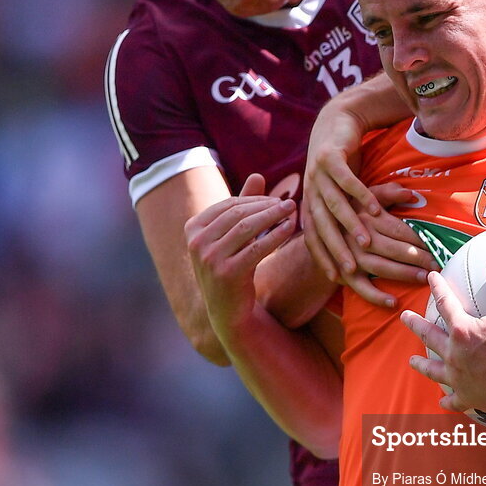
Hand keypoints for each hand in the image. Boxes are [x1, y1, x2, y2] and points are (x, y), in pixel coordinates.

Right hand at [185, 173, 296, 336]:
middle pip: (238, 213)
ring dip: (273, 216)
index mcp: (193, 228)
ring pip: (247, 227)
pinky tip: (291, 228)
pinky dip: (276, 234)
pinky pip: (257, 248)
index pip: (229, 204)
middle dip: (267, 205)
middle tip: (290, 203)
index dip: (256, 199)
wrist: (227, 311)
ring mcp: (208, 258)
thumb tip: (258, 175)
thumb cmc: (232, 267)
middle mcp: (196, 242)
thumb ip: (243, 206)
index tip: (278, 199)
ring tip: (293, 210)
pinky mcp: (226, 274)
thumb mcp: (234, 236)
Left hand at [302, 100, 380, 281]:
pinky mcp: (329, 157)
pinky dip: (362, 196)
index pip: (313, 237)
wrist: (337, 122)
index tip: (338, 279)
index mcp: (310, 203)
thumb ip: (344, 217)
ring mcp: (317, 173)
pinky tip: (378, 210)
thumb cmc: (342, 164)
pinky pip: (347, 181)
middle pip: (322, 226)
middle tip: (351, 271)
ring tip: (367, 243)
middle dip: (336, 249)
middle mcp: (309, 191)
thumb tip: (356, 249)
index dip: (324, 257)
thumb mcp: (340, 193)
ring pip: (334, 205)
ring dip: (350, 225)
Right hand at [337, 184, 436, 307]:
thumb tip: (412, 194)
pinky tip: (393, 302)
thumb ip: (390, 193)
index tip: (435, 245)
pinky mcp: (343, 273)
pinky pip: (360, 287)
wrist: (320, 225)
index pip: (398, 229)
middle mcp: (358, 237)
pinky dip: (376, 296)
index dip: (419, 239)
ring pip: (380, 267)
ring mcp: (350, 256)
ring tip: (423, 278)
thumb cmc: (352, 208)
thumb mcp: (367, 195)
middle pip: (393, 249)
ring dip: (403, 274)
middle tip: (436, 265)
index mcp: (367, 217)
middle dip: (417, 258)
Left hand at [401, 262, 485, 415]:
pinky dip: (446, 400)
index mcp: (462, 331)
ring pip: (433, 370)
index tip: (431, 277)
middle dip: (415, 324)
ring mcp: (458, 378)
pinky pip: (453, 400)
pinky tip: (442, 400)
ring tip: (412, 361)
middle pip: (429, 336)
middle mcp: (454, 355)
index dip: (438, 288)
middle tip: (404, 317)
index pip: (445, 303)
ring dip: (421, 364)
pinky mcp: (468, 397)